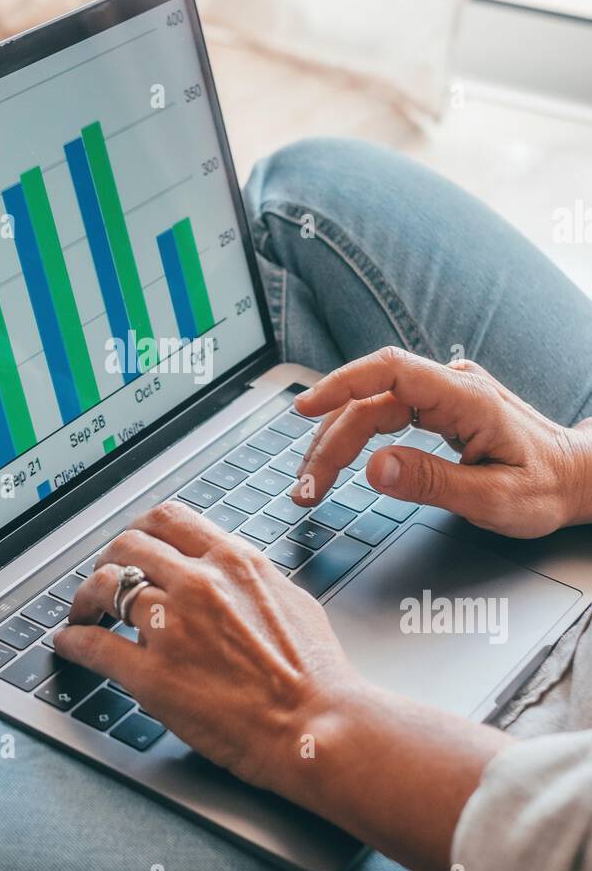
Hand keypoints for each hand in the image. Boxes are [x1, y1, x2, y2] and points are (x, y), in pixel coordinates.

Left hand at [57, 493, 508, 870]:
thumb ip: (246, 578)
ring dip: (85, 599)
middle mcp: (198, 584)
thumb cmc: (315, 674)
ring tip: (82, 612)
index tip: (132, 545)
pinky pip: (93, 646)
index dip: (140, 530)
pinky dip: (73, 642)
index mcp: (233, 561)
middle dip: (107, 561)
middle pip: (126, 546)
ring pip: (104, 588)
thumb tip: (223, 571)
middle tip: (102, 581)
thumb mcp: (289, 599)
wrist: (320, 726)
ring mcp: (171, 628)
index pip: (167, 519)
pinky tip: (69, 645)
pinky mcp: (152, 675)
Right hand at [294, 346, 591, 538]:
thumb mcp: (494, 499)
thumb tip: (375, 469)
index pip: (390, 371)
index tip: (305, 408)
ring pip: (371, 407)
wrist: (576, 476)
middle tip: (306, 490)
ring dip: (336, 443)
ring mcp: (443, 393)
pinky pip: (384, 413)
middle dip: (330, 443)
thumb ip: (433, 483)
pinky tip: (337, 460)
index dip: (342, 384)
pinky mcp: (437, 407)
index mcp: (467, 398)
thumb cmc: (545, 488)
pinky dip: (355, 439)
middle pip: (370, 399)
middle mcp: (451, 385)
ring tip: (312, 485)